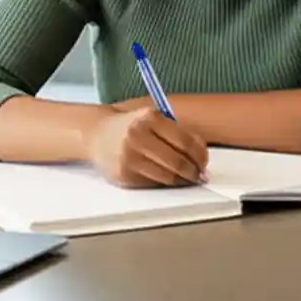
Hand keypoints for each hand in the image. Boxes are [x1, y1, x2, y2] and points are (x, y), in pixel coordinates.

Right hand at [86, 107, 207, 187]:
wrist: (96, 134)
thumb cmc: (131, 127)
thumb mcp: (153, 119)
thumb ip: (177, 133)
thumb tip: (201, 159)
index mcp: (149, 118)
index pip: (186, 142)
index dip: (200, 156)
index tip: (204, 162)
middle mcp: (138, 136)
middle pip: (178, 162)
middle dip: (193, 172)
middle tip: (199, 175)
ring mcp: (129, 156)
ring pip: (167, 176)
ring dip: (181, 180)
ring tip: (185, 178)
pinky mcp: (123, 174)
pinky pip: (152, 183)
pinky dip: (163, 182)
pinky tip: (165, 177)